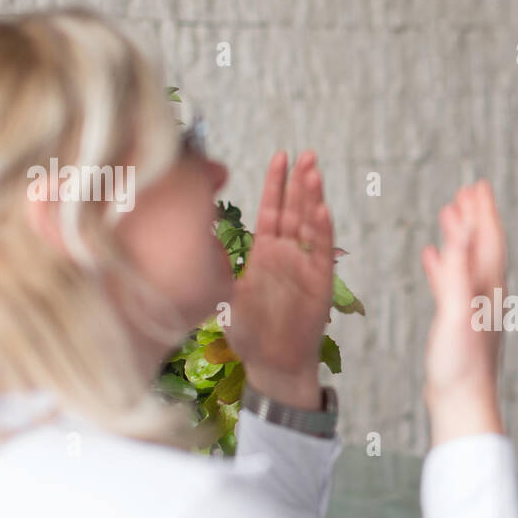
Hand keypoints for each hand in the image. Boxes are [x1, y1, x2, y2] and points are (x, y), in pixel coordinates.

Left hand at [225, 150, 334, 408]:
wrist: (272, 364)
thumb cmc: (248, 332)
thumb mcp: (224, 292)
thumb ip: (216, 265)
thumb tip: (195, 238)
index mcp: (266, 252)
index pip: (273, 209)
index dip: (276, 184)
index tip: (280, 157)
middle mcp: (288, 255)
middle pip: (296, 210)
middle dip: (300, 181)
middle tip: (306, 154)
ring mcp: (306, 267)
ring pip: (311, 225)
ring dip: (312, 198)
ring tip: (314, 172)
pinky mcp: (320, 283)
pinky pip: (322, 252)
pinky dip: (323, 231)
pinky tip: (322, 209)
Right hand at [420, 180, 505, 445]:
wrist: (462, 405)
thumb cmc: (460, 365)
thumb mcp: (458, 311)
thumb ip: (459, 271)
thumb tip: (466, 232)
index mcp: (487, 289)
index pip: (488, 240)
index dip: (483, 212)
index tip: (478, 185)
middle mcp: (485, 296)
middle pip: (482, 246)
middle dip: (474, 218)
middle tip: (466, 192)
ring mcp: (472, 309)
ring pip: (467, 262)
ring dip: (459, 238)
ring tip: (448, 215)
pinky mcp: (459, 324)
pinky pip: (451, 283)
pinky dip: (443, 265)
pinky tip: (431, 259)